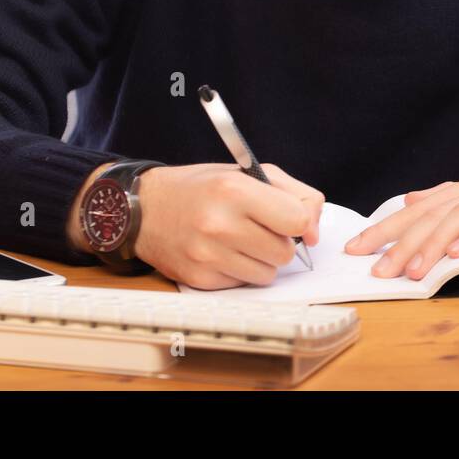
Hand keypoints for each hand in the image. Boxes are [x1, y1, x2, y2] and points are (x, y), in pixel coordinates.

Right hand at [133, 163, 323, 289]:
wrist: (144, 208)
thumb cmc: (201, 188)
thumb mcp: (247, 173)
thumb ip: (294, 194)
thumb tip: (314, 232)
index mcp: (235, 190)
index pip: (296, 220)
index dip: (297, 220)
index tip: (285, 218)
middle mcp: (220, 224)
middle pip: (285, 252)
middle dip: (277, 241)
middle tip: (255, 227)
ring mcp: (208, 255)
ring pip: (267, 274)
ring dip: (260, 260)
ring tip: (238, 241)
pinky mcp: (199, 279)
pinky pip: (243, 285)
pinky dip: (238, 272)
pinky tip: (220, 253)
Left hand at [341, 155, 458, 280]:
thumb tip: (416, 201)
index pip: (419, 208)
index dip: (386, 227)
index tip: (357, 248)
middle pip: (430, 213)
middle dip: (396, 240)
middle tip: (369, 264)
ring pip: (457, 218)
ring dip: (430, 245)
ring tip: (409, 270)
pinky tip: (457, 254)